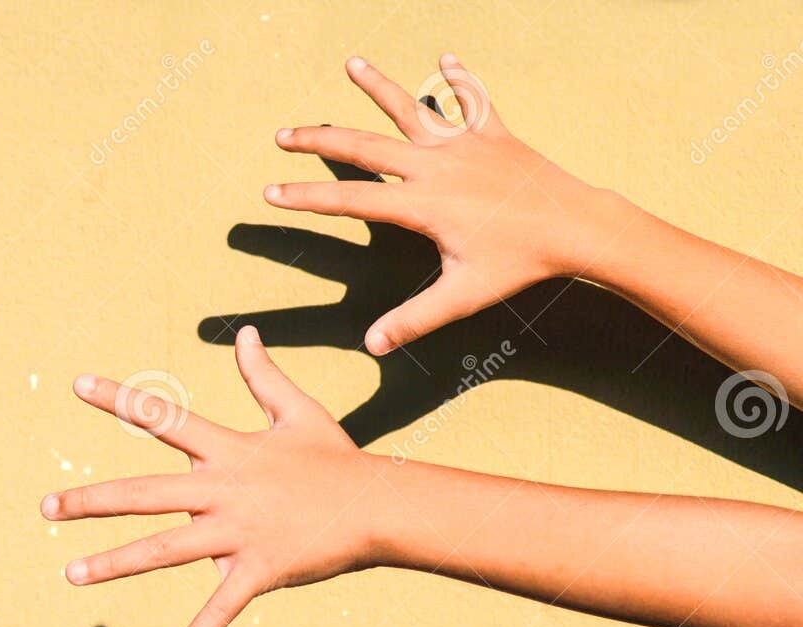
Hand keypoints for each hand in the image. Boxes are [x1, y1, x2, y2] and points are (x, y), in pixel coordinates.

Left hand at [42, 326, 385, 626]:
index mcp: (228, 450)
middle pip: (144, 495)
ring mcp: (238, 534)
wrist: (379, 508)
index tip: (76, 384)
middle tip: (46, 508)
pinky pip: (220, 609)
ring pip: (164, 551)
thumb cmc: (336, 459)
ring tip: (71, 574)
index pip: (164, 418)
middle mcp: (223, 490)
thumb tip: (247, 333)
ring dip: (115, 564)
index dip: (120, 399)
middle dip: (91, 501)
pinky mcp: (258, 571)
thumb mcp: (299, 411)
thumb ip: (263, 376)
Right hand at [269, 53, 607, 353]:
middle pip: (365, 146)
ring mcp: (465, 145)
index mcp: (423, 204)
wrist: (576, 226)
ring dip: (379, 85)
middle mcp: (436, 166)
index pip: (350, 200)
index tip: (271, 192)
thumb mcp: (461, 296)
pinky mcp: (494, 135)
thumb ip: (413, 320)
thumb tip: (372, 346)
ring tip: (351, 63)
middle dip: (319, 139)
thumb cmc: (519, 264)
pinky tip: (446, 59)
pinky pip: (472, 102)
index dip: (307, 197)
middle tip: (283, 135)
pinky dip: (459, 80)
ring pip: (412, 108)